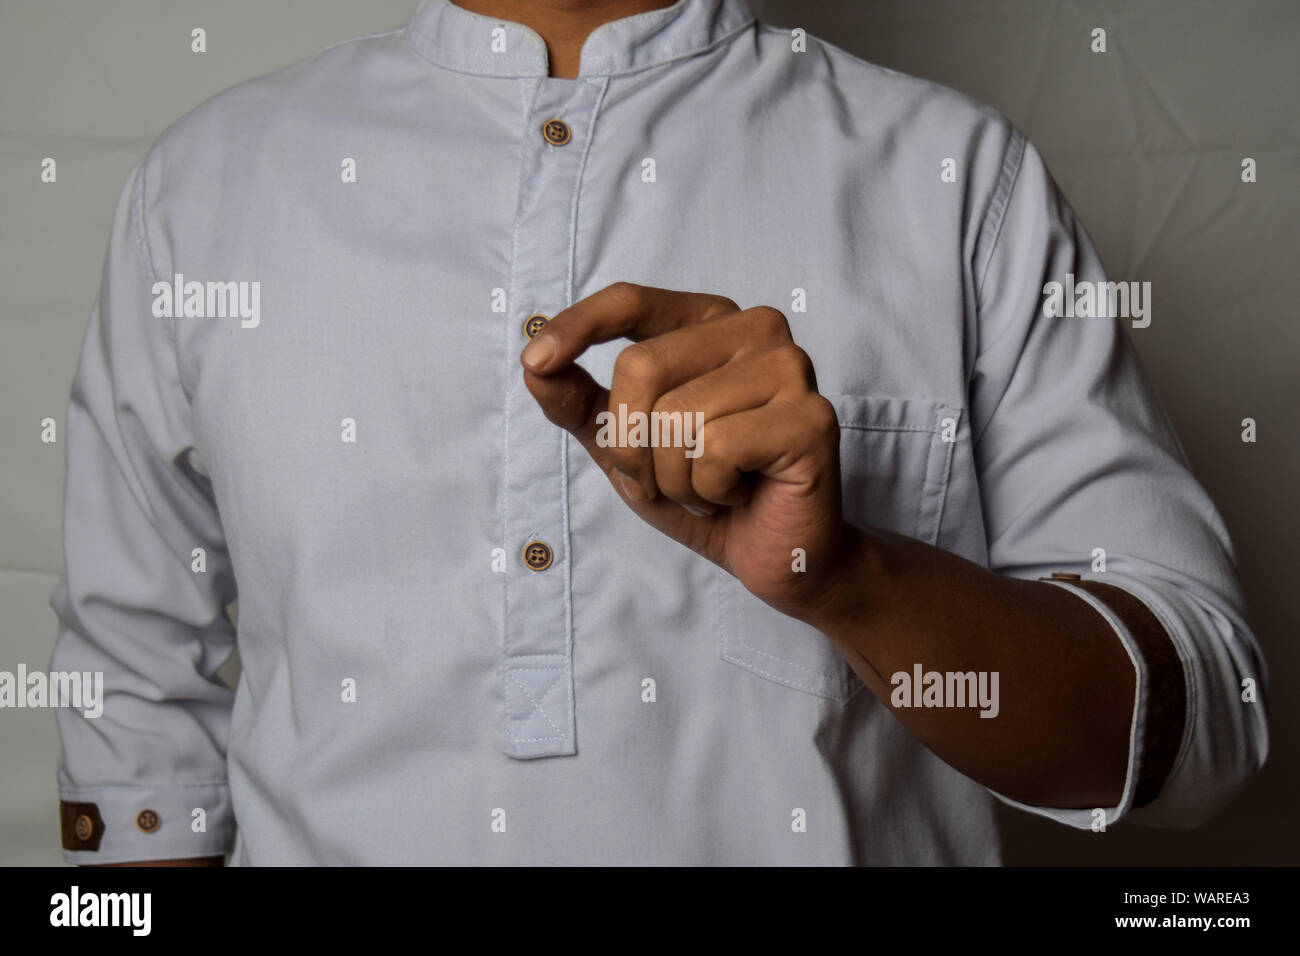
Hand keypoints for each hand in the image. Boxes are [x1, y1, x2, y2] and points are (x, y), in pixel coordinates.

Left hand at [521, 282, 848, 616]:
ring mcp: (790, 368)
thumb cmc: (703, 491)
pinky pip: (717, 448)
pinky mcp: (811, 418)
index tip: (535, 361)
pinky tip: (740, 493)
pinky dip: (710, 490)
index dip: (577, 327)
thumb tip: (534, 365)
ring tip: (709, 489)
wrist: (769, 552)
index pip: (632, 301)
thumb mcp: (624, 445)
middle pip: (641, 366)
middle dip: (633, 445)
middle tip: (668, 479)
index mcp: (710, 321)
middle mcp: (755, 329)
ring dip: (674, 478)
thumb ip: (579, 402)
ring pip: (677, 415)